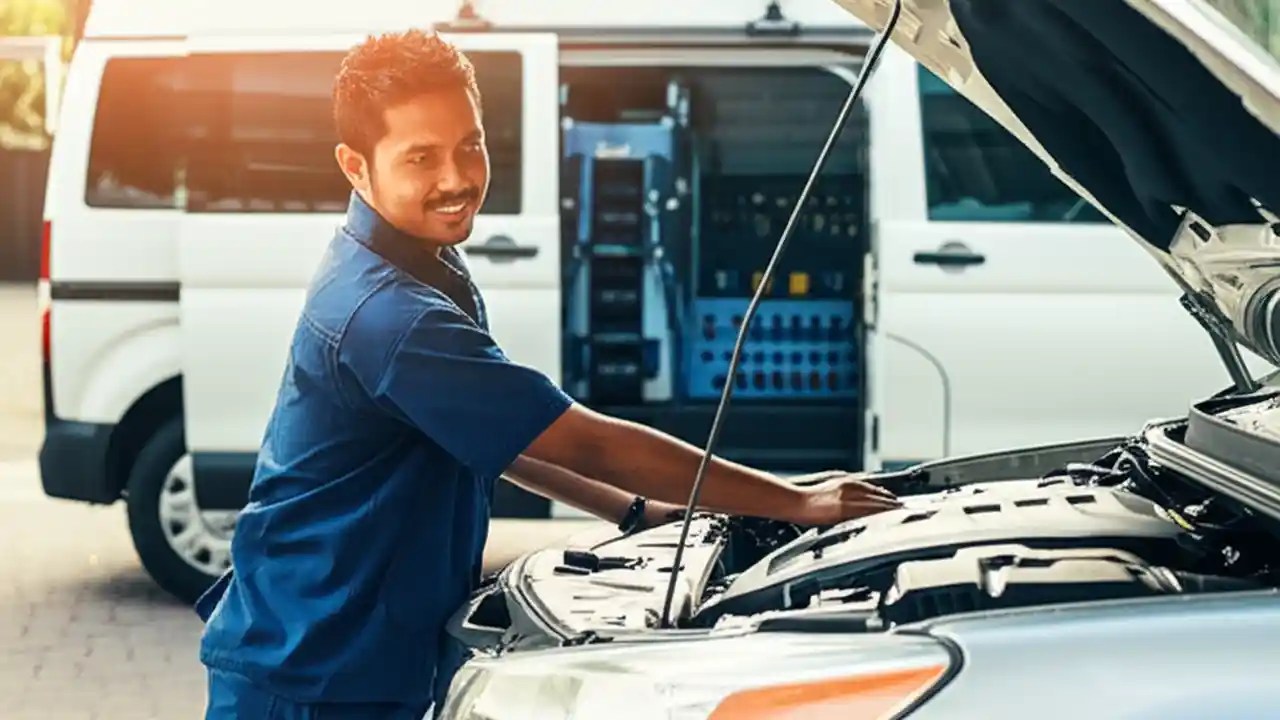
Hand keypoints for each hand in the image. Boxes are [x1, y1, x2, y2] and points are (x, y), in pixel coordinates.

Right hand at [786, 471, 902, 524]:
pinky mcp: (843, 510)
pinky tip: (886, 519)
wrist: (793, 501)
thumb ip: (843, 491)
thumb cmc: (806, 497)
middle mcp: (850, 488)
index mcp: (846, 481)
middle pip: (878, 495)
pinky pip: (866, 513)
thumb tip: (856, 498)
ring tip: (901, 514)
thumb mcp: (828, 487)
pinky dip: (878, 515)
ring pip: (876, 503)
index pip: (873, 488)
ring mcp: (847, 499)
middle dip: (893, 502)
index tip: (896, 501)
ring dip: (890, 508)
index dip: (887, 496)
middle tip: (906, 508)